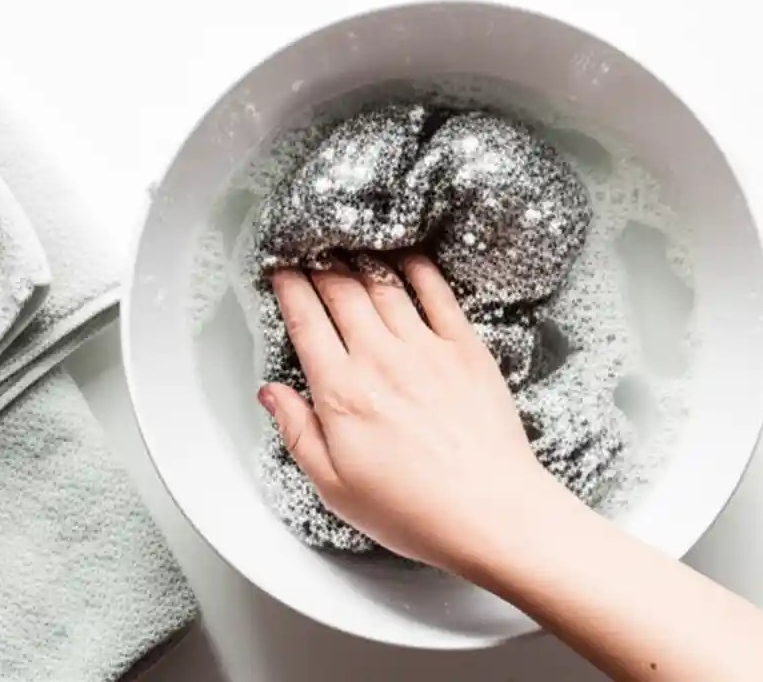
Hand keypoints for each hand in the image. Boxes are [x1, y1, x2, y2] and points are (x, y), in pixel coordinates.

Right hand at [257, 256, 573, 571]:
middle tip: (311, 251)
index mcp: (341, 393)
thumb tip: (271, 393)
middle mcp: (380, 360)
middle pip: (341, 292)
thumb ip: (298, 433)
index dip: (289, 288)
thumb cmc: (414, 509)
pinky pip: (438, 294)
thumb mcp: (334, 487)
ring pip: (384, 286)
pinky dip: (417, 268)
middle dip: (320, 265)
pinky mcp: (466, 349)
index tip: (281, 271)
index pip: (305, 322)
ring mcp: (426, 349)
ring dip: (361, 260)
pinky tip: (406, 256)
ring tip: (349, 248)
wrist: (491, 513)